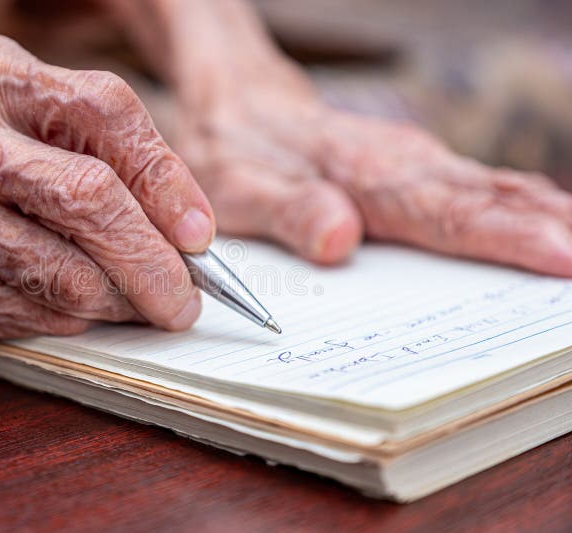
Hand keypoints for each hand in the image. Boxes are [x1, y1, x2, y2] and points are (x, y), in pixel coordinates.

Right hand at [0, 36, 215, 337]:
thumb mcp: (9, 115)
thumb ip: (93, 153)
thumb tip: (183, 229)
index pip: (107, 115)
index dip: (168, 180)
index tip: (199, 234)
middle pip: (92, 200)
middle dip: (156, 263)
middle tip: (185, 297)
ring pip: (68, 273)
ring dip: (122, 301)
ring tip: (139, 303)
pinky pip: (35, 312)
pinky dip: (77, 319)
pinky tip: (79, 308)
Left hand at [172, 55, 571, 275]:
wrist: (235, 103)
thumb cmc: (236, 151)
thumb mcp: (240, 188)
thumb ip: (288, 212)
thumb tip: (340, 238)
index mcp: (364, 175)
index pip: (445, 212)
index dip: (505, 238)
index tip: (560, 258)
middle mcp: (400, 164)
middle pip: (486, 198)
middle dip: (546, 230)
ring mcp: (412, 163)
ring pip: (491, 188)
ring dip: (543, 217)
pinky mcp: (412, 169)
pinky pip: (476, 188)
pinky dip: (516, 209)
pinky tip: (544, 222)